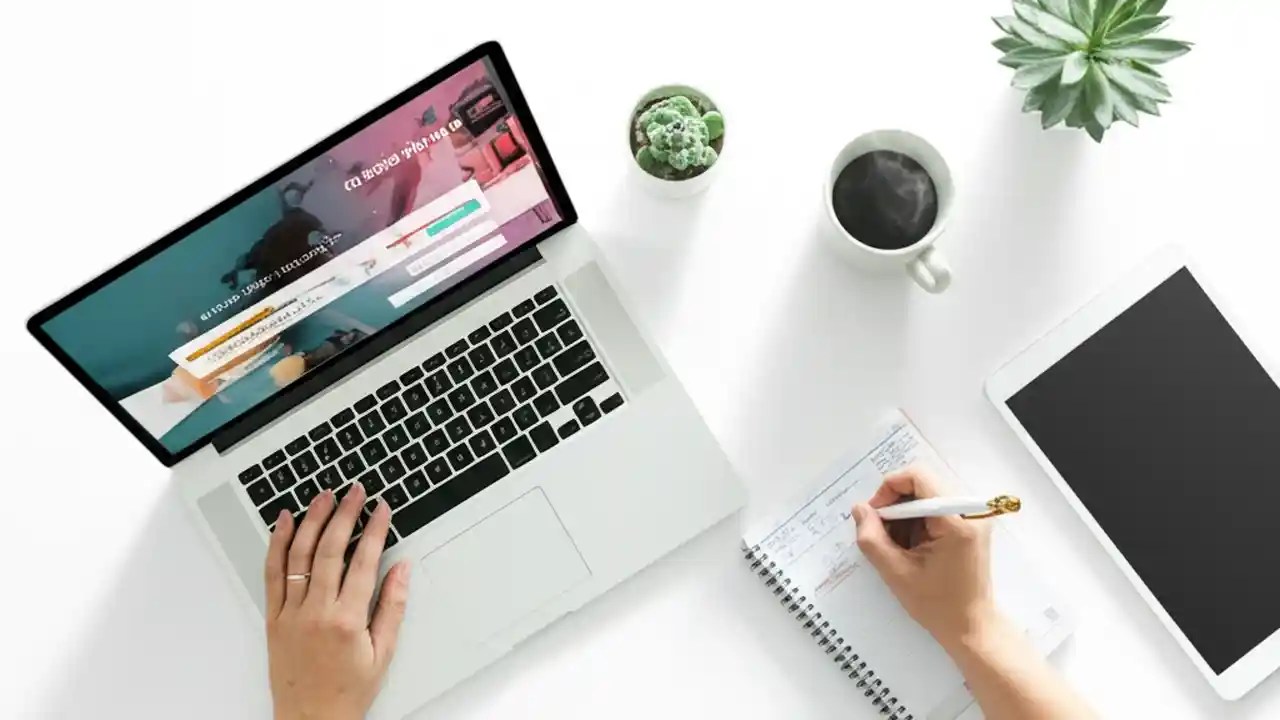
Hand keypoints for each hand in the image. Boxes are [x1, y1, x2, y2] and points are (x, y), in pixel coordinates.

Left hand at [265, 485, 410, 719]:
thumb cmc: (348, 692)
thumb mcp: (383, 653)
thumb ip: (392, 607)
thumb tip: (401, 569)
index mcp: (347, 621)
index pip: (364, 562)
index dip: (375, 530)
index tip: (382, 509)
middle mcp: (316, 613)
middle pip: (330, 550)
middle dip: (345, 514)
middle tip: (354, 492)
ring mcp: (291, 613)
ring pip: (299, 555)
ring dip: (311, 520)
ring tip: (322, 497)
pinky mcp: (273, 618)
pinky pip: (273, 573)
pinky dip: (277, 544)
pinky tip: (283, 522)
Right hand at [851, 466, 994, 651]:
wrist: (971, 626)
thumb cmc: (936, 605)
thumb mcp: (895, 572)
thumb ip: (872, 538)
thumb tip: (860, 508)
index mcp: (957, 521)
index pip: (919, 477)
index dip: (889, 488)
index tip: (875, 515)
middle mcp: (970, 512)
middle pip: (922, 483)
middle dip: (895, 504)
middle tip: (882, 533)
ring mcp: (973, 517)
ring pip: (927, 494)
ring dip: (905, 514)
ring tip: (898, 545)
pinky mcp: (971, 524)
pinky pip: (936, 507)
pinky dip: (917, 520)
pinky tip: (911, 546)